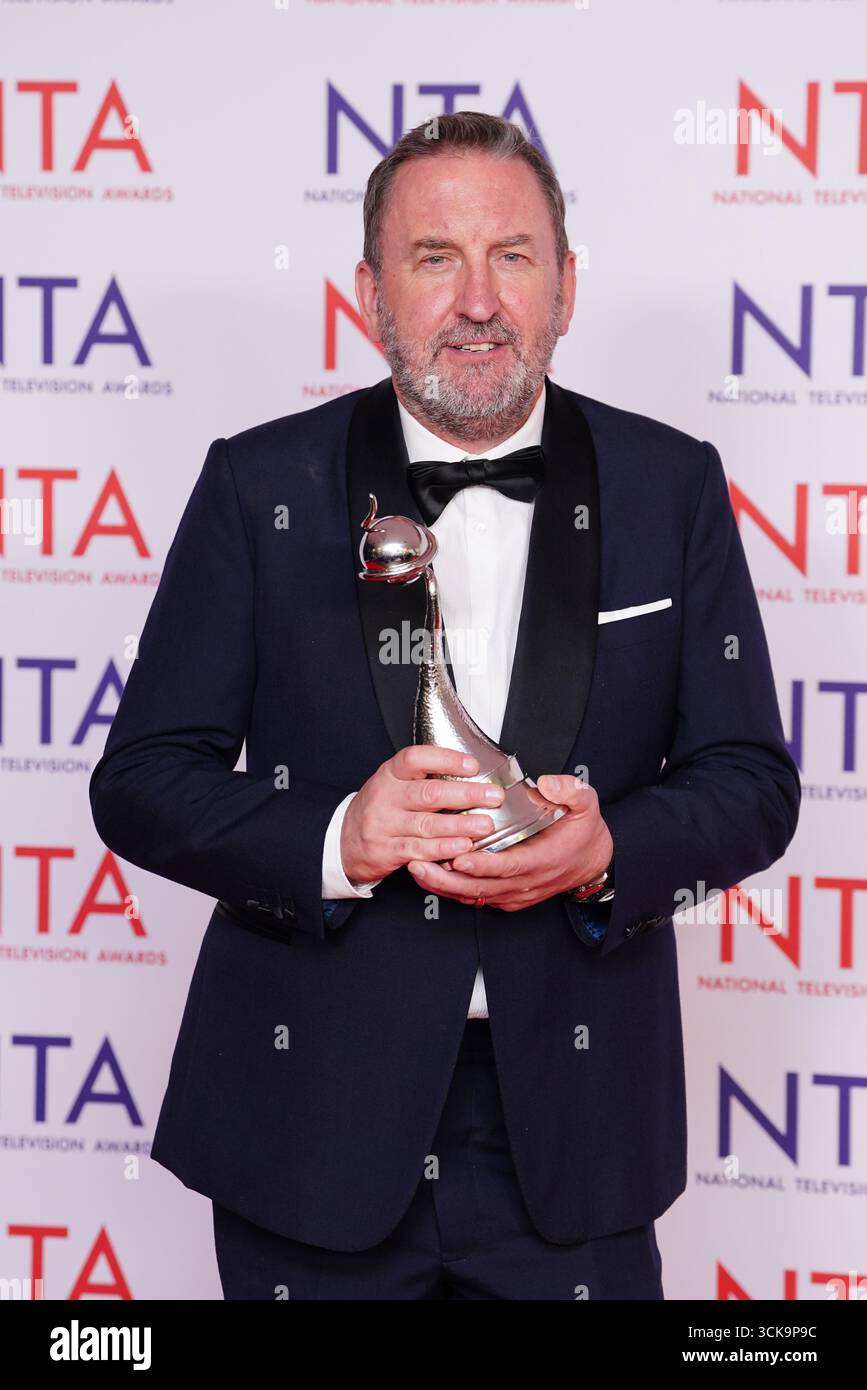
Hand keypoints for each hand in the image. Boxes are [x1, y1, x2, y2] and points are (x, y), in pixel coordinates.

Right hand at [340, 746, 505, 882]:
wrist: (343, 841)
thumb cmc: (379, 808)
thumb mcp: (393, 784)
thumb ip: (423, 777)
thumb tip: (469, 772)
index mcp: (390, 774)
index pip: (415, 759)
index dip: (446, 760)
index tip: (473, 765)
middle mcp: (386, 797)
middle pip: (428, 793)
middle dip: (466, 795)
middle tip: (493, 796)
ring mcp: (385, 825)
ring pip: (427, 824)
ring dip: (461, 825)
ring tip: (485, 824)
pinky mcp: (386, 851)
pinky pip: (419, 849)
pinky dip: (444, 848)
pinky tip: (463, 846)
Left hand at [405, 774, 612, 911]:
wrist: (593, 862)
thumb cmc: (584, 834)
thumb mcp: (587, 805)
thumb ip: (571, 790)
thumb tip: (548, 783)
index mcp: (543, 860)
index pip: (509, 866)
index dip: (482, 865)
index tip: (458, 857)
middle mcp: (526, 882)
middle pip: (481, 887)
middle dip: (447, 878)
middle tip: (419, 863)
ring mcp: (515, 893)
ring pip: (474, 895)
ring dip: (443, 885)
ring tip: (416, 868)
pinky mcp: (506, 897)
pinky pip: (475, 898)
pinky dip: (451, 889)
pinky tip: (430, 877)